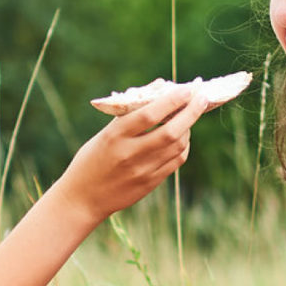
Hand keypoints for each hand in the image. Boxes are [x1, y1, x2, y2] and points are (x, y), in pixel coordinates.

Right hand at [52, 90, 211, 220]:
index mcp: (115, 136)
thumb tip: (161, 86)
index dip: (172, 100)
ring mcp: (143, 171)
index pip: (150, 114)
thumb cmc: (92, 159)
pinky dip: (184, 145)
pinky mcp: (150, 183)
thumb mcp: (105, 133)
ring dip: (188, 127)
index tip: (187, 88)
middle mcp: (130, 154)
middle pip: (171, 131)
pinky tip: (182, 136)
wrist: (83, 199)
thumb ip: (132, 112)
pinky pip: (176, 161)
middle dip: (191, 112)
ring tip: (189, 115)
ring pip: (178, 146)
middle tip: (202, 97)